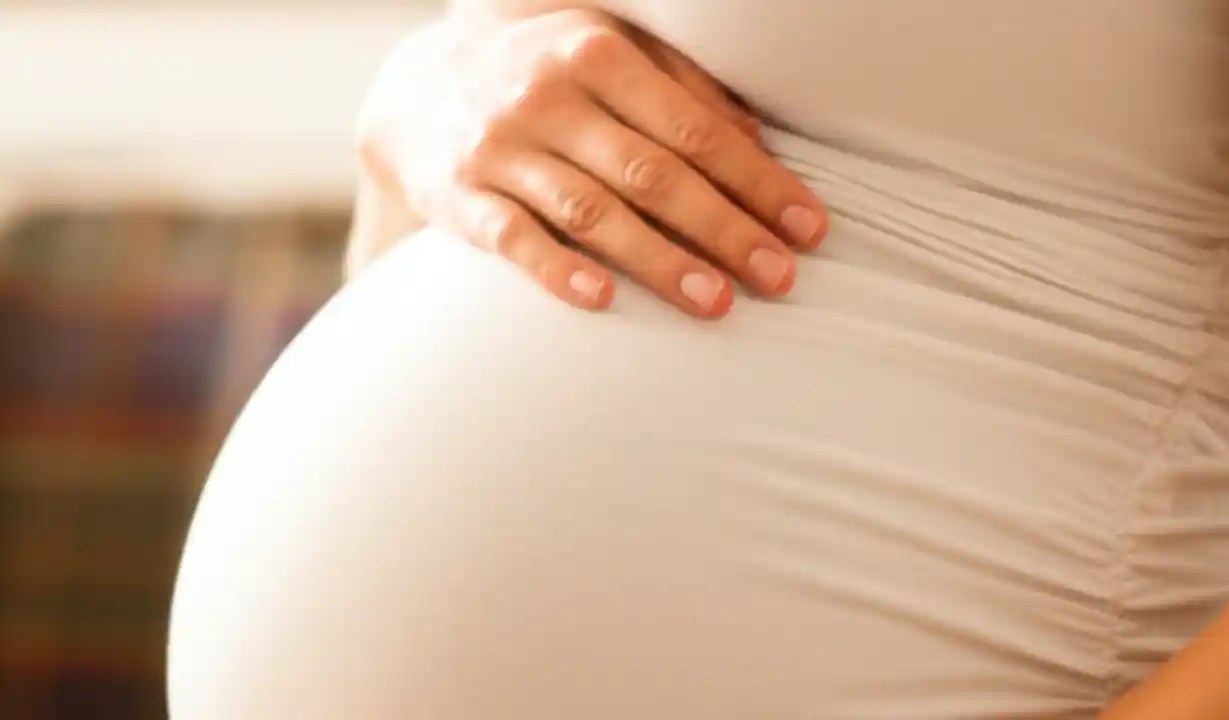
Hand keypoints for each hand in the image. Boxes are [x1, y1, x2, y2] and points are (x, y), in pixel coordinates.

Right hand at [350, 8, 827, 317]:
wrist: (414, 89)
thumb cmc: (541, 74)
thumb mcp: (606, 53)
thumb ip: (681, 88)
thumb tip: (759, 143)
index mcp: (595, 53)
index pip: (693, 127)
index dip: (756, 181)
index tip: (807, 229)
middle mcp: (547, 97)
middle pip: (651, 172)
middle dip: (723, 229)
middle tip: (779, 279)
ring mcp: (499, 148)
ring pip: (590, 211)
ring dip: (657, 260)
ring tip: (716, 303)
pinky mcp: (458, 197)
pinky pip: (512, 238)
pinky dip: (556, 269)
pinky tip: (601, 300)